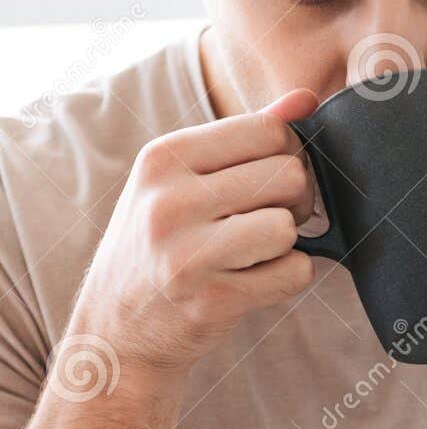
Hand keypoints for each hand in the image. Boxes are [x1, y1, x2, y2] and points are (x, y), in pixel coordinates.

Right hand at [69, 89, 320, 378]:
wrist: (118, 329)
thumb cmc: (160, 244)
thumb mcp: (181, 180)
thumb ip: (245, 137)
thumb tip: (307, 99)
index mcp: (163, 158)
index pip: (267, 130)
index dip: (288, 154)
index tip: (272, 180)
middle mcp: (169, 201)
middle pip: (288, 176)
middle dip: (294, 200)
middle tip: (270, 219)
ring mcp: (187, 254)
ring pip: (289, 227)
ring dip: (288, 243)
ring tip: (256, 251)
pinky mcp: (212, 301)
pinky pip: (294, 273)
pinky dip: (287, 278)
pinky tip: (254, 280)